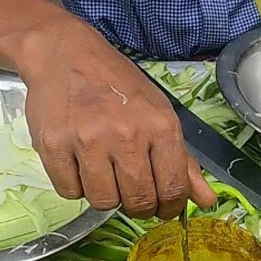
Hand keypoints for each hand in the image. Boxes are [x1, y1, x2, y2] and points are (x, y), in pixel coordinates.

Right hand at [14, 17, 215, 218]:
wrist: (65, 53)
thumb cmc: (118, 86)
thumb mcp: (159, 114)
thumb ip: (184, 162)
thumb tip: (207, 201)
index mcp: (160, 126)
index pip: (172, 190)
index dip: (168, 207)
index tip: (161, 207)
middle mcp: (127, 134)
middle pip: (138, 201)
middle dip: (137, 205)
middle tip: (130, 191)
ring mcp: (88, 140)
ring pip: (103, 202)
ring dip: (105, 195)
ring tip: (103, 171)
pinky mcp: (54, 145)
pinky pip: (69, 191)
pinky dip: (75, 185)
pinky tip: (79, 163)